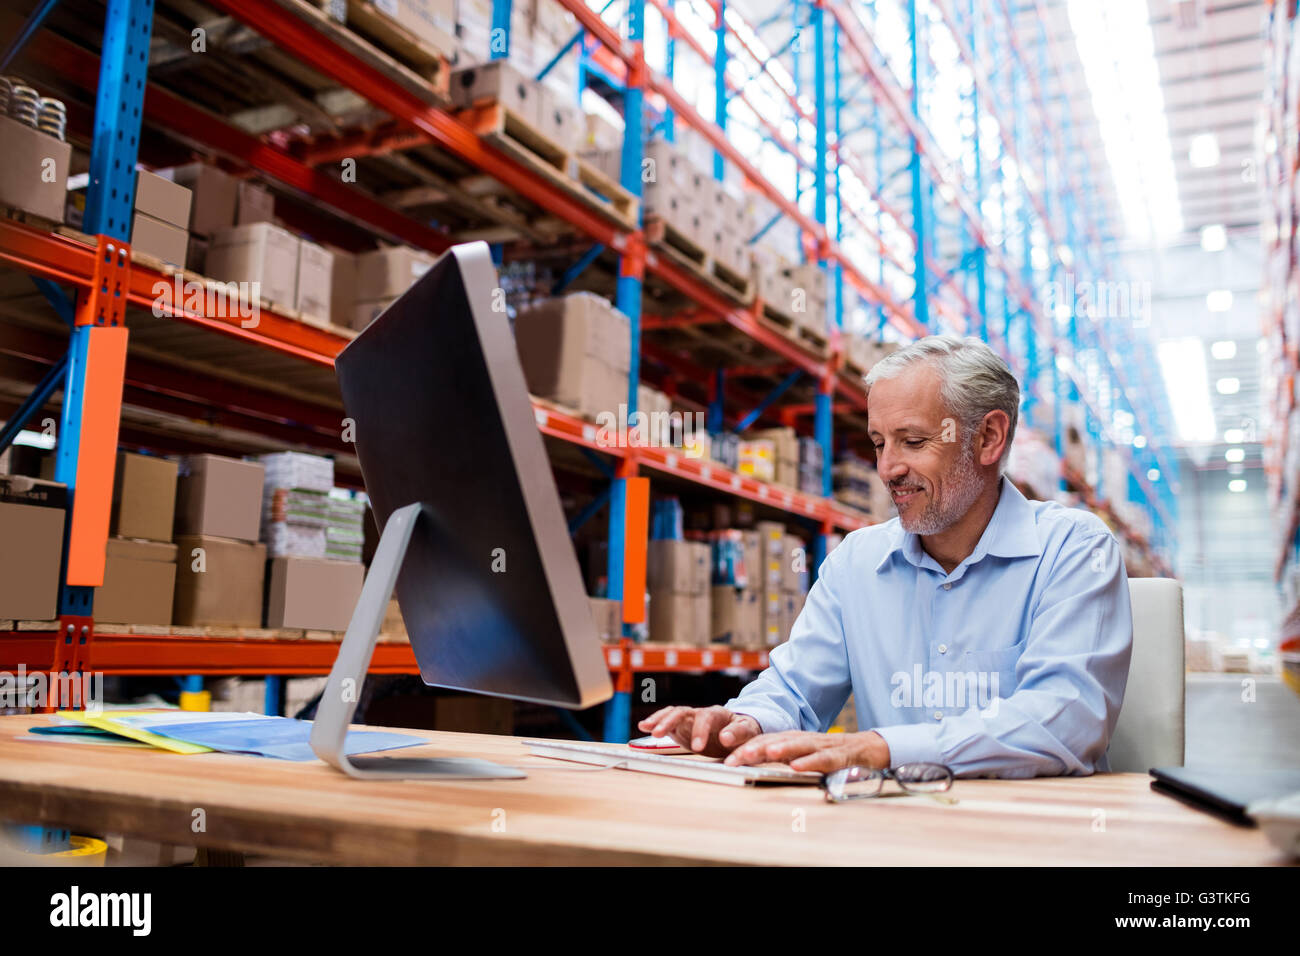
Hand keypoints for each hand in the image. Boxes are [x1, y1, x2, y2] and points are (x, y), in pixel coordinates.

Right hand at [637, 705, 761, 756]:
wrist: (738, 731)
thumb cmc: (744, 729)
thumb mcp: (748, 731)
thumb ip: (737, 733)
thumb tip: (725, 738)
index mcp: (717, 713)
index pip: (705, 717)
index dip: (700, 730)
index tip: (697, 747)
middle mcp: (700, 713)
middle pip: (682, 712)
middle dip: (669, 722)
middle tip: (658, 734)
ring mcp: (689, 719)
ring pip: (672, 714)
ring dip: (659, 720)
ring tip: (646, 727)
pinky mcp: (682, 727)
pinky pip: (667, 722)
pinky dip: (656, 723)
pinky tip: (644, 727)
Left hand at [723, 730, 890, 771]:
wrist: (867, 748)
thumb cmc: (828, 754)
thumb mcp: (800, 756)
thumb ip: (779, 758)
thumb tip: (750, 765)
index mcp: (790, 741)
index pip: (763, 744)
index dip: (744, 751)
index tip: (725, 761)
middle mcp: (802, 740)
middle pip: (775, 742)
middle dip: (754, 749)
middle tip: (735, 758)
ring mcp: (821, 746)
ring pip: (797, 746)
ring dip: (780, 749)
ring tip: (765, 753)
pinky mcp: (839, 755)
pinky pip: (823, 759)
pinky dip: (810, 762)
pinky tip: (798, 766)